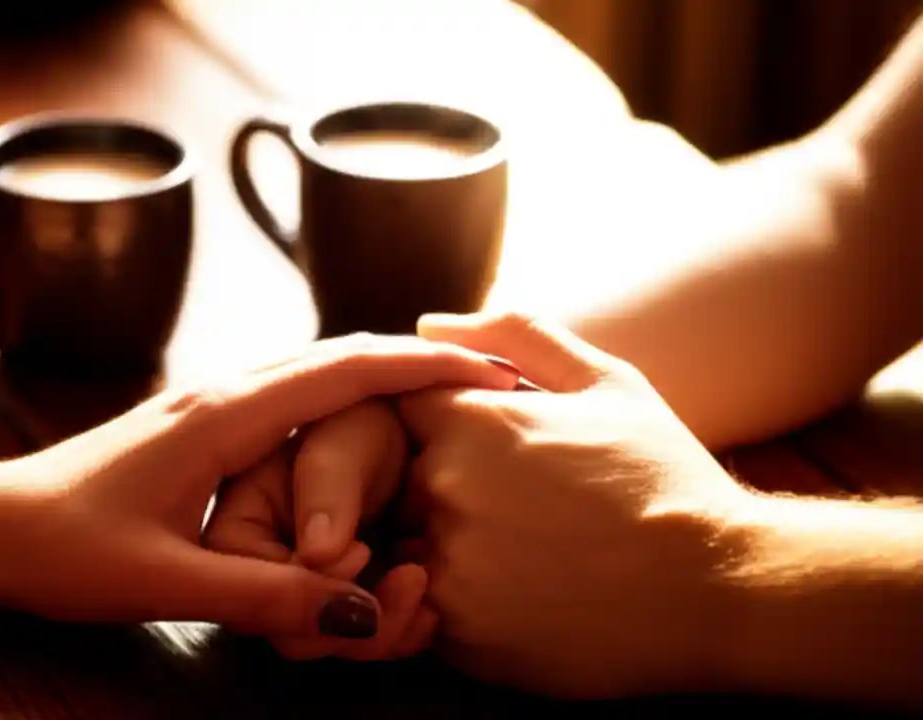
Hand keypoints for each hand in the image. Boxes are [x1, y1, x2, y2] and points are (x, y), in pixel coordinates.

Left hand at [0, 334, 518, 639]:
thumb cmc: (59, 548)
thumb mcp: (165, 583)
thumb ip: (267, 597)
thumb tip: (364, 611)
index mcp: (225, 417)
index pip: (346, 369)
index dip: (425, 365)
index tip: (492, 369)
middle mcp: (225, 396)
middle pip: (342, 354)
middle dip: (420, 360)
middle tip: (490, 379)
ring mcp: (211, 407)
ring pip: (317, 371)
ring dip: (384, 375)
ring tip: (446, 396)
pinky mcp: (201, 429)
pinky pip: (291, 399)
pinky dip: (344, 399)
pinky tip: (361, 431)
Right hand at [203, 400, 442, 658]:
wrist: (411, 438)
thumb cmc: (366, 422)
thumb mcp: (344, 443)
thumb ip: (327, 492)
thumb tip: (320, 555)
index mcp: (239, 521)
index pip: (252, 579)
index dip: (306, 582)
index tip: (363, 552)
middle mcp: (260, 566)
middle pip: (287, 629)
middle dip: (348, 621)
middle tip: (409, 581)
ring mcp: (303, 591)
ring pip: (327, 644)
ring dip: (381, 632)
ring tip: (424, 589)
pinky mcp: (341, 606)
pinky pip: (360, 643)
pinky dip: (398, 635)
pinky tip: (430, 612)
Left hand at [399, 313, 752, 697]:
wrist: (720, 588)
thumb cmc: (662, 476)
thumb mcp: (606, 382)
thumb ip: (514, 337)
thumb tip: (429, 325)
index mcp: (469, 420)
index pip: (393, 407)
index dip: (427, 426)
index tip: (470, 447)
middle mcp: (443, 488)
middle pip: (390, 480)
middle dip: (430, 488)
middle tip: (512, 509)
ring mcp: (447, 565)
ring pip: (404, 548)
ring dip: (440, 548)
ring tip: (523, 554)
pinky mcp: (460, 634)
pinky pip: (426, 609)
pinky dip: (460, 603)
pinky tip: (525, 595)